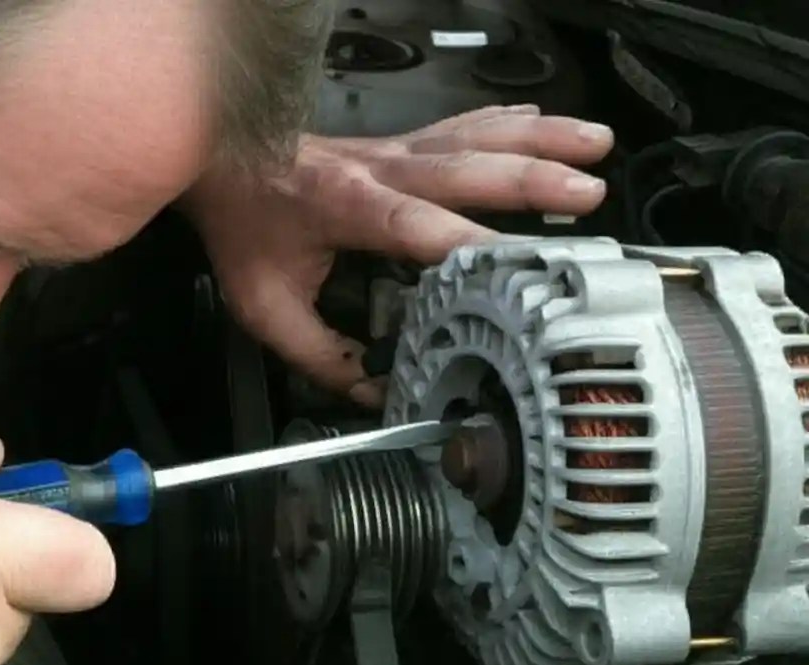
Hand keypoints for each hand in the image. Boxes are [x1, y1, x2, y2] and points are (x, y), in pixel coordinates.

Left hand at [183, 104, 614, 405]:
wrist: (218, 160)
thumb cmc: (243, 224)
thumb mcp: (264, 306)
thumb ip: (319, 355)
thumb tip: (371, 394)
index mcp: (348, 208)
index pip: (419, 228)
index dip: (472, 246)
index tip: (523, 268)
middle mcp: (381, 171)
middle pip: (466, 168)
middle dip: (532, 180)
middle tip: (587, 198)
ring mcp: (395, 150)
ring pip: (477, 136)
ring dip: (540, 138)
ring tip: (596, 144)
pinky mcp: (401, 143)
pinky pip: (463, 124)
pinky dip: (510, 119)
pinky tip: (546, 119)